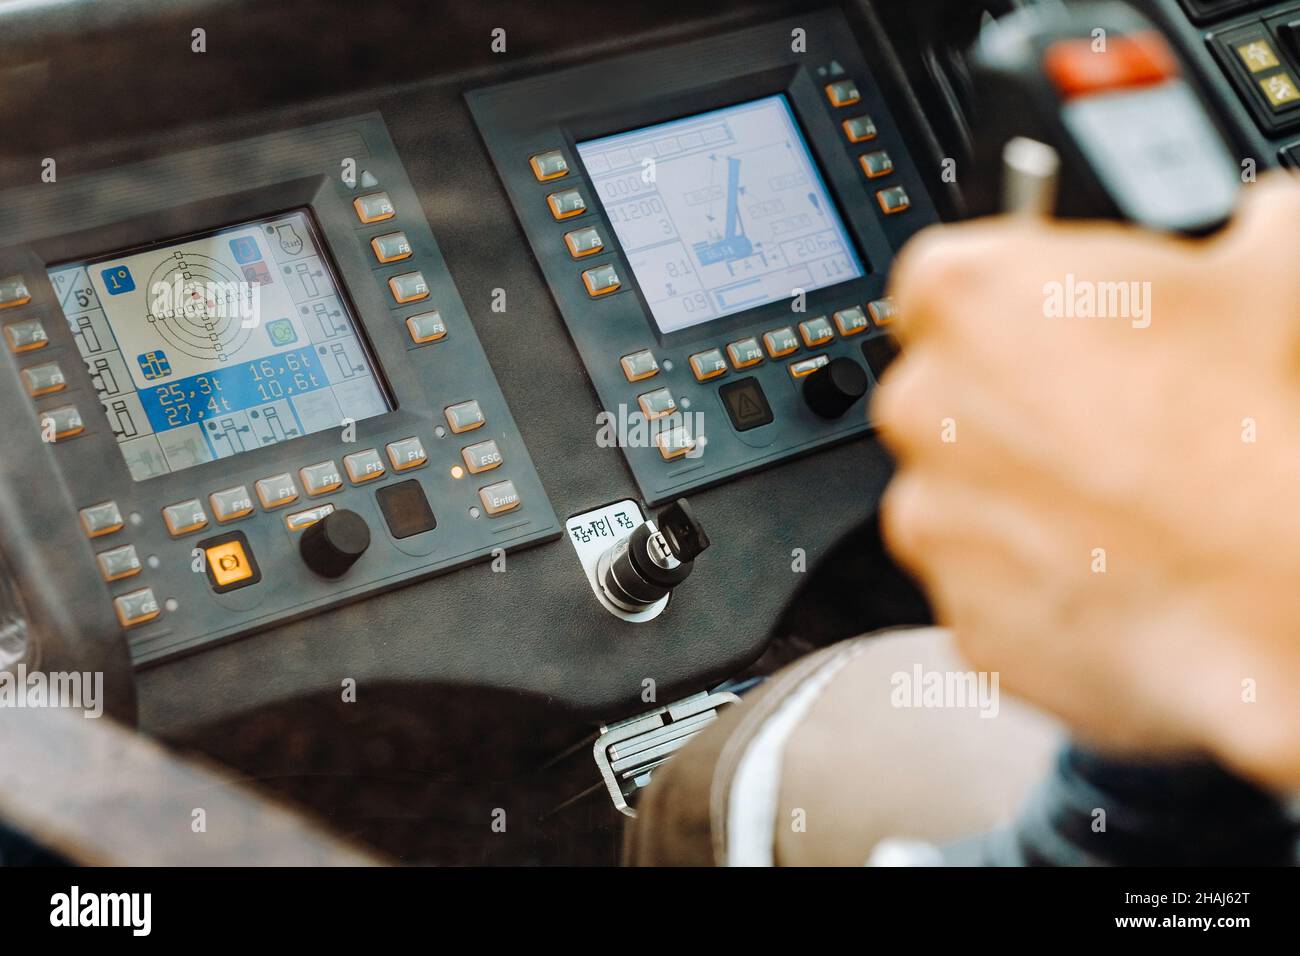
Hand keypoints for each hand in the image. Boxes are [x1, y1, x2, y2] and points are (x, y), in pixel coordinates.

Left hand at [873, 176, 1299, 789]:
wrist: (1268, 585)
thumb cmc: (1248, 429)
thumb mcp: (1269, 276)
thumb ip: (1245, 231)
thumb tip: (1263, 221)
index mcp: (966, 297)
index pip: (946, 285)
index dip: (1015, 307)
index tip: (1062, 326)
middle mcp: (922, 405)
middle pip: (946, 393)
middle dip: (1013, 404)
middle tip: (1107, 418)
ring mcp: (930, 515)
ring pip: (960, 494)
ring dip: (1018, 495)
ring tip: (1121, 500)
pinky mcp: (958, 608)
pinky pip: (985, 583)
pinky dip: (1032, 577)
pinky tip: (1108, 562)